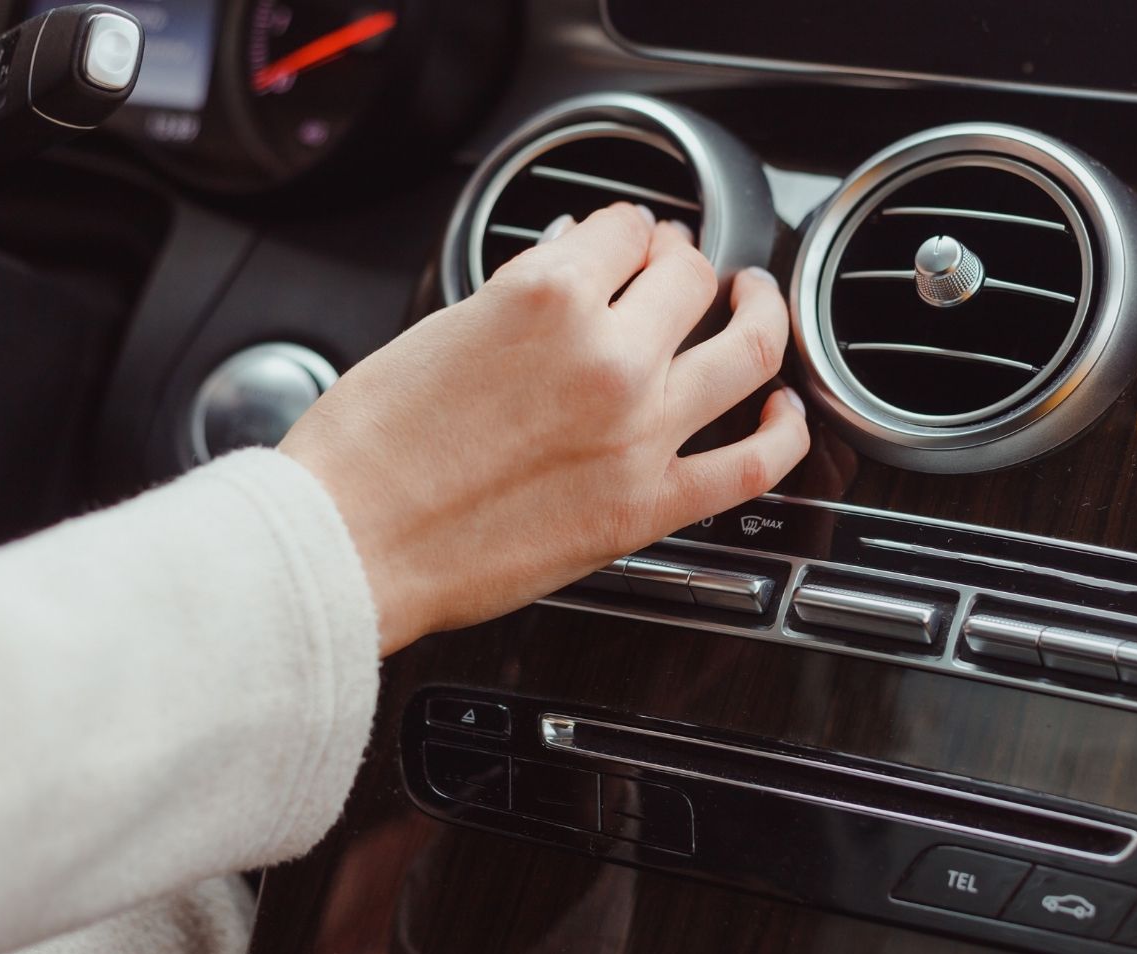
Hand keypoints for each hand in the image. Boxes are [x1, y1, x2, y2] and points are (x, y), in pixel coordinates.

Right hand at [280, 202, 809, 654]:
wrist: (349, 543)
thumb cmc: (368, 448)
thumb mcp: (441, 326)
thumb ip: (521, 295)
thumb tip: (567, 273)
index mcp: (546, 295)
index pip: (624, 228)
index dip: (627, 228)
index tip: (625, 240)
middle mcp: (608, 355)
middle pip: (690, 275)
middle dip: (682, 261)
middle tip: (675, 269)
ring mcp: (640, 431)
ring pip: (747, 347)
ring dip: (760, 313)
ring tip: (752, 305)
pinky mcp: (648, 506)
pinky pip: (755, 464)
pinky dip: (786, 432)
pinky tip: (784, 411)